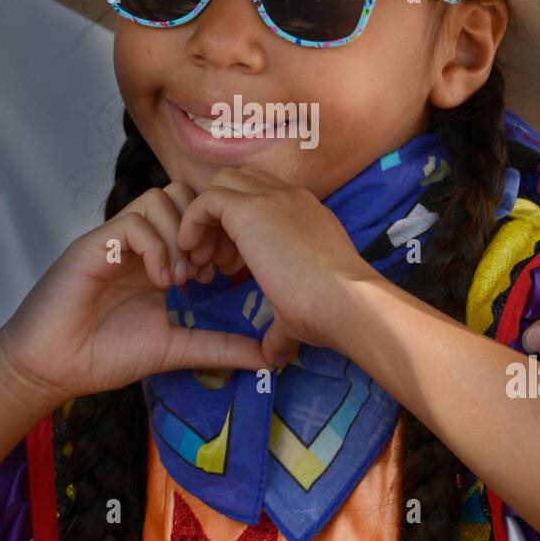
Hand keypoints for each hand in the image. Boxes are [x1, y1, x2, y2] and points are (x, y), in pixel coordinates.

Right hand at [0, 182, 271, 411]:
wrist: (51, 368)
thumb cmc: (106, 355)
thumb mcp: (176, 349)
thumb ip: (219, 346)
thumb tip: (268, 359)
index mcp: (158, 257)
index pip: (198, 217)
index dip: (220, 235)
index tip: (225, 274)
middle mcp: (139, 241)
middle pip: (183, 194)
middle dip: (203, 227)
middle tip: (207, 272)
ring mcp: (115, 239)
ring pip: (159, 198)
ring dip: (179, 236)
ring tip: (182, 280)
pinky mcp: (93, 245)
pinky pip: (132, 222)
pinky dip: (155, 248)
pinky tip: (159, 282)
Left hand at [176, 165, 374, 366]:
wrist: (346, 301)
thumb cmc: (331, 310)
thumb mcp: (299, 311)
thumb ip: (280, 329)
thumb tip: (270, 359)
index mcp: (305, 214)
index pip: (263, 197)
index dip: (241, 228)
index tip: (236, 267)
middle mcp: (290, 197)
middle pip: (241, 182)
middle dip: (221, 216)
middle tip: (218, 261)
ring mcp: (272, 197)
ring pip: (222, 184)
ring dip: (206, 218)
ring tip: (204, 261)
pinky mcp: (250, 208)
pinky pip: (207, 199)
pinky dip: (193, 222)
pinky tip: (194, 254)